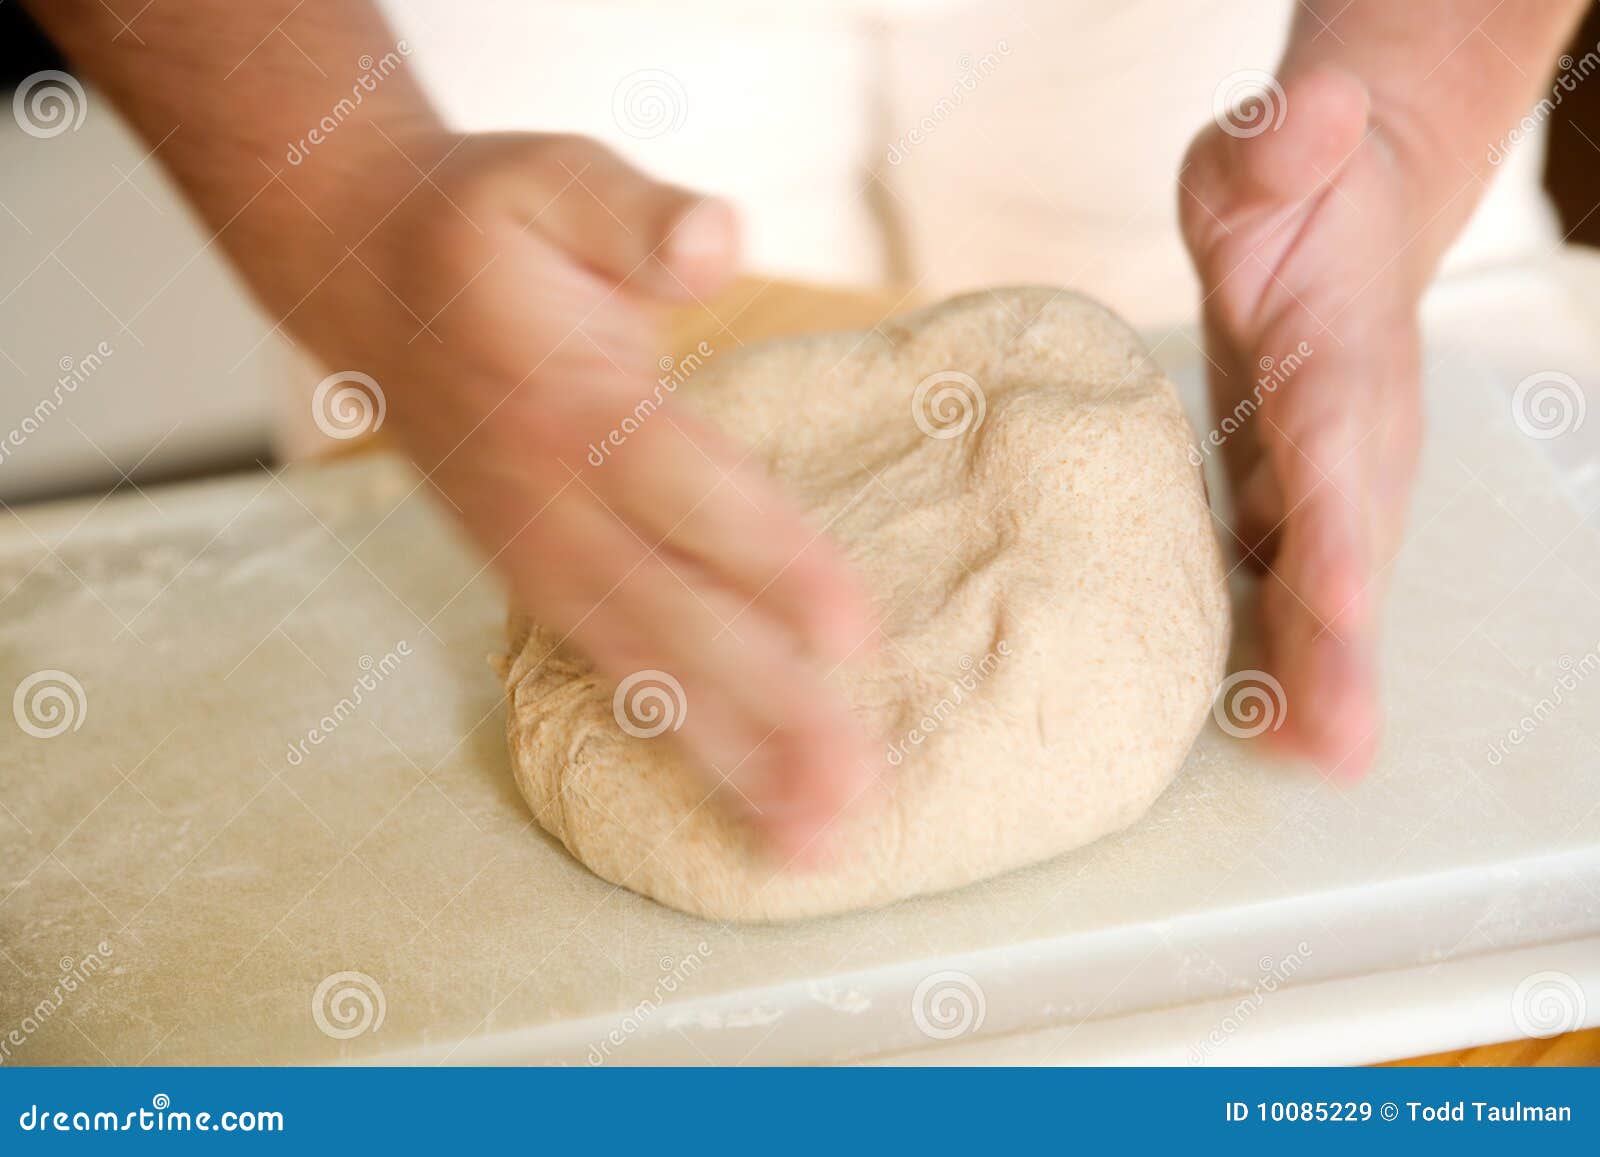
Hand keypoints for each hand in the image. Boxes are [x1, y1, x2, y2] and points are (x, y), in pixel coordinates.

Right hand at [271, 131, 874, 854]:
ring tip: (813, 838)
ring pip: (642, 671)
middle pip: (669, 616)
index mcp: (568, 403)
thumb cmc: (486, 231)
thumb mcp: (554, 180)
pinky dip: (686, 747)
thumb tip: (716, 237)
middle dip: (764, 710)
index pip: (682, 490)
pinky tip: (750, 803)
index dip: (765, 559)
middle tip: (852, 794)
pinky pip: (619, 677)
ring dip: (730, 758)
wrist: (368, 277)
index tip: (851, 632)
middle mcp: (552, 502)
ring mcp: (541, 555)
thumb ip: (637, 217)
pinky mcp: (544, 584)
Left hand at [1179, 68, 1424, 776]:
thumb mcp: (1265, 152)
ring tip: (1316, 764)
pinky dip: (1280, 653)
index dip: (1340, 524)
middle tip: (1336, 743)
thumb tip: (1317, 107)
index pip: (1339, 447)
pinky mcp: (1293, 502)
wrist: (1338, 223)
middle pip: (1347, 547)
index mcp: (1337, 358)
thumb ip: (1282, 145)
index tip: (1338, 599)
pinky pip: (1286, 586)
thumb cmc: (1291, 193)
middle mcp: (1349, 436)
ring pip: (1324, 586)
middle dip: (1342, 645)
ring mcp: (1327, 478)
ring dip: (1320, 676)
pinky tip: (1260, 726)